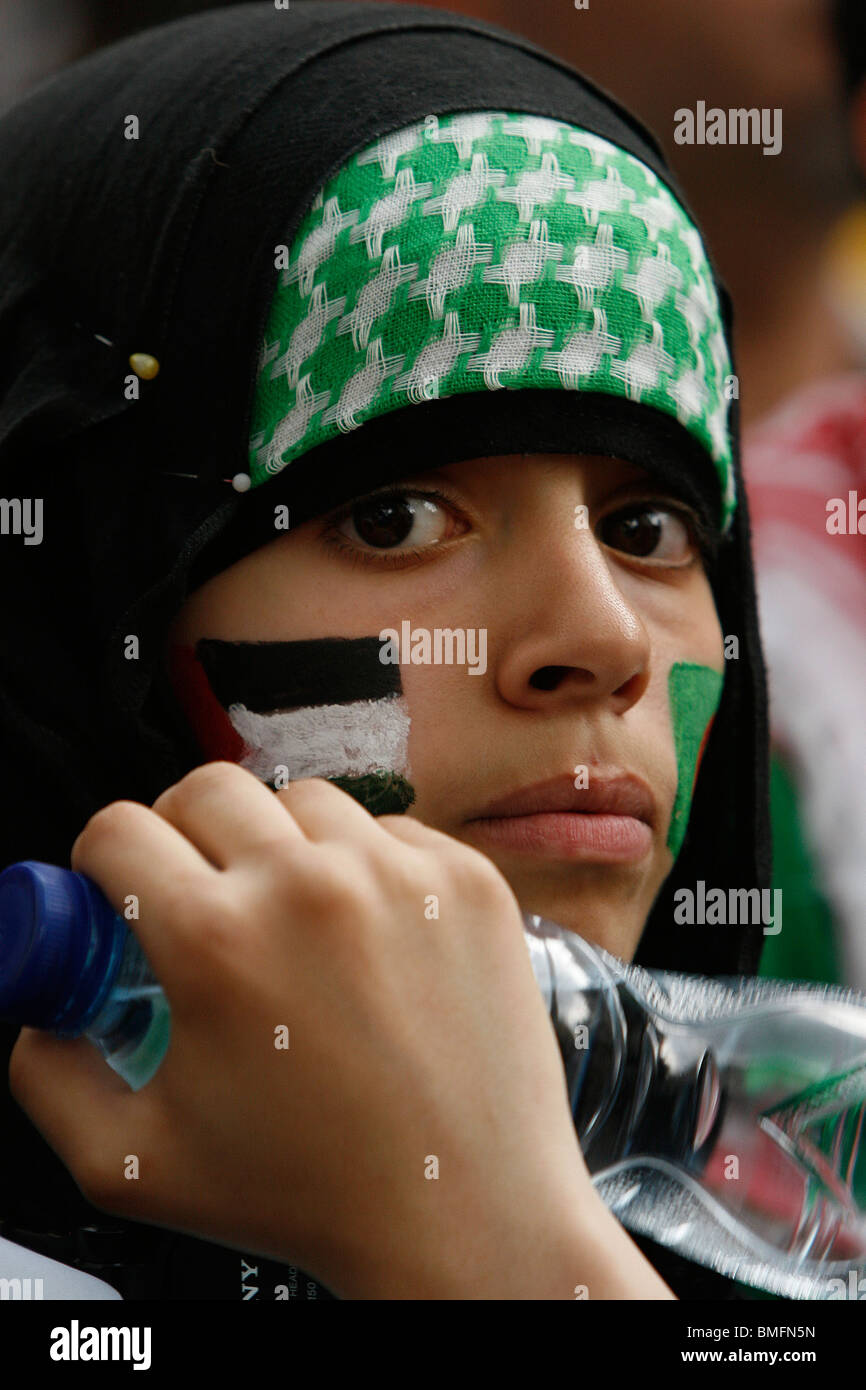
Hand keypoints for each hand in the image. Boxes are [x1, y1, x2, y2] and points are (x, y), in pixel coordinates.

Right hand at [9, 763, 600, 1297]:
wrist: (464, 1214)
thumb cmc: (307, 1195)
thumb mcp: (131, 1163)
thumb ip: (50, 1076)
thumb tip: (45, 1010)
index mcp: (217, 941)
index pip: (119, 829)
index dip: (102, 861)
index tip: (120, 891)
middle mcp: (309, 885)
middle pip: (206, 788)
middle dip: (182, 833)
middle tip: (199, 893)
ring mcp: (400, 873)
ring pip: (302, 801)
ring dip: (279, 843)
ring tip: (292, 919)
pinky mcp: (466, 878)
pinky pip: (391, 830)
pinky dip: (366, 866)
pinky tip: (369, 936)